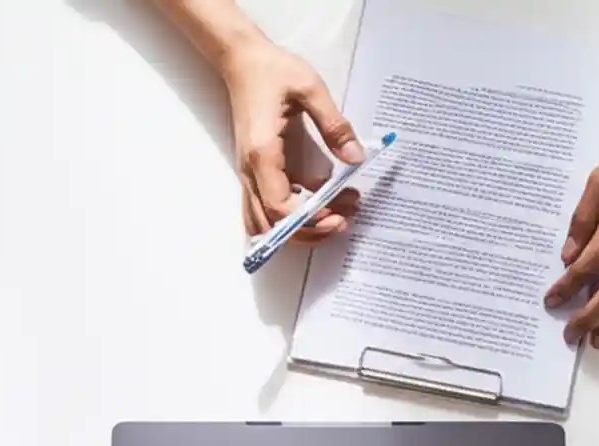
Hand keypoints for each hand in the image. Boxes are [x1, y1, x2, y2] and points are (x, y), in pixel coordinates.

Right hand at [220, 40, 364, 240]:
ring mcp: (248, 174)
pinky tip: (314, 207)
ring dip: (299, 229)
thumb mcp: (310, 89)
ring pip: (265, 223)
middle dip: (310, 230)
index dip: (309, 219)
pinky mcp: (253, 172)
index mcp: (263, 153)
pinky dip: (286, 221)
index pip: (279, 206)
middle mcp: (250, 170)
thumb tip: (356, 158)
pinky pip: (262, 210)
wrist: (242, 62)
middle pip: (272, 224)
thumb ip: (334, 125)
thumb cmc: (273, 71)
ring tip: (335, 215)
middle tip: (345, 218)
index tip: (338, 213)